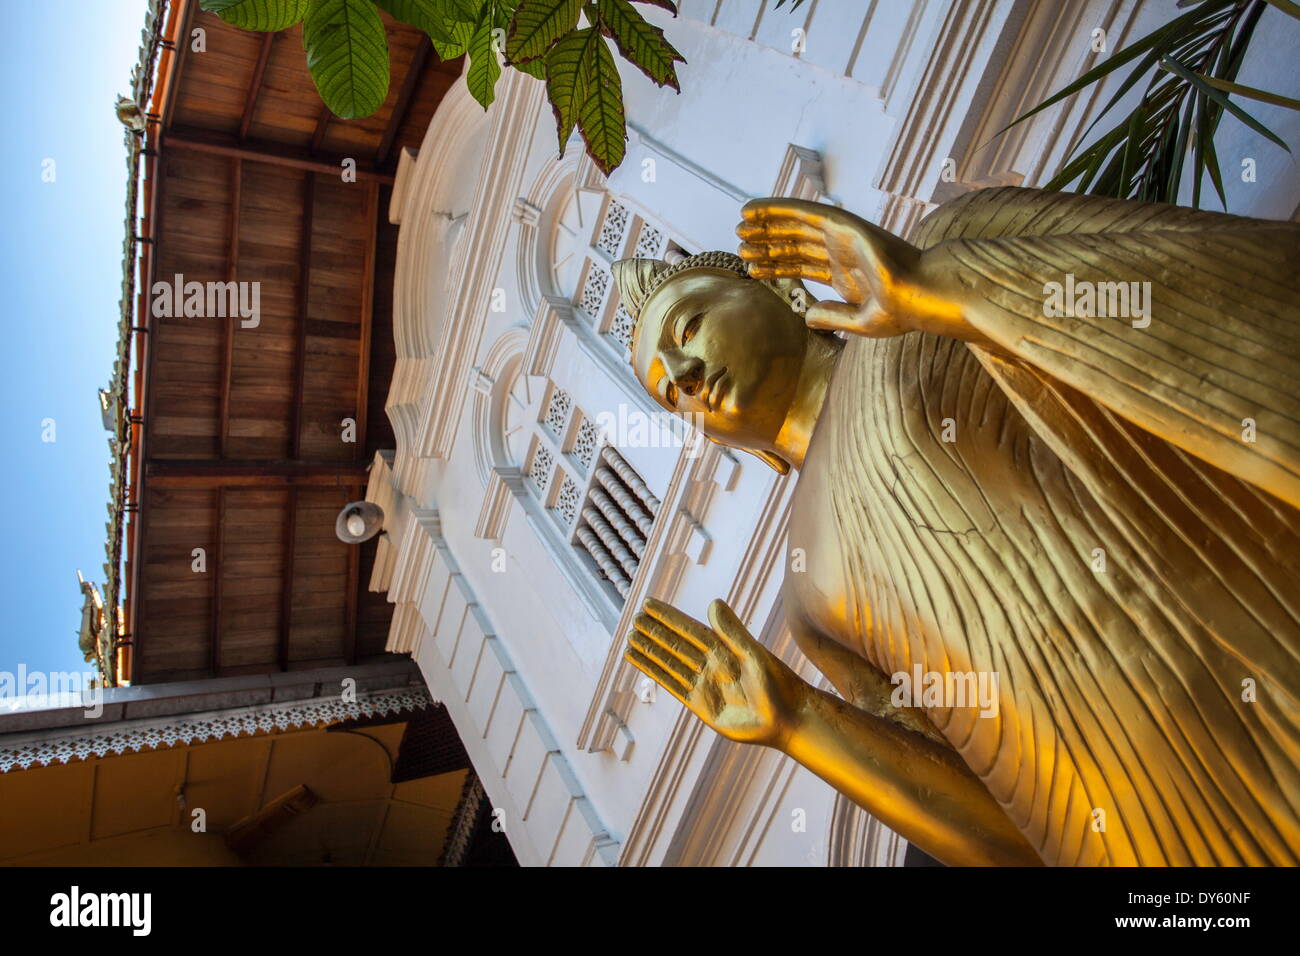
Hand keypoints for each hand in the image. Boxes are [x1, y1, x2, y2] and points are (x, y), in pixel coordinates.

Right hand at [624, 597, 807, 748]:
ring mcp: (705, 685)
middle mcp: (711, 664)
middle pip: (677, 644)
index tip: (649, 604)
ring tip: (630, 638)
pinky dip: (656, 674)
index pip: (690, 628)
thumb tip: (712, 602)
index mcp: (724, 648)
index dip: (669, 617)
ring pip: (671, 664)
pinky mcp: (702, 706)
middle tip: (634, 619)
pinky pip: (674, 686)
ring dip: (651, 651)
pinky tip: (641, 663)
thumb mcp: (752, 654)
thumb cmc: (777, 683)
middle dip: (656, 632)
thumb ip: (731, 631)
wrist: (787, 718)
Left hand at [736, 198, 964, 339]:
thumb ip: (834, 318)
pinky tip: (755, 210)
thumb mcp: (861, 322)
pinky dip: (779, 208)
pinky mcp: (845, 225)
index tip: (752, 268)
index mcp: (846, 274)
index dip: (776, 265)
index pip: (802, 266)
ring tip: (740, 226)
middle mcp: (842, 252)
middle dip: (767, 244)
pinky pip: (806, 212)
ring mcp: (843, 237)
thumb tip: (807, 317)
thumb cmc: (903, 311)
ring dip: (767, 225)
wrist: (923, 297)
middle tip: (739, 243)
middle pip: (795, 244)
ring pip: (795, 227)